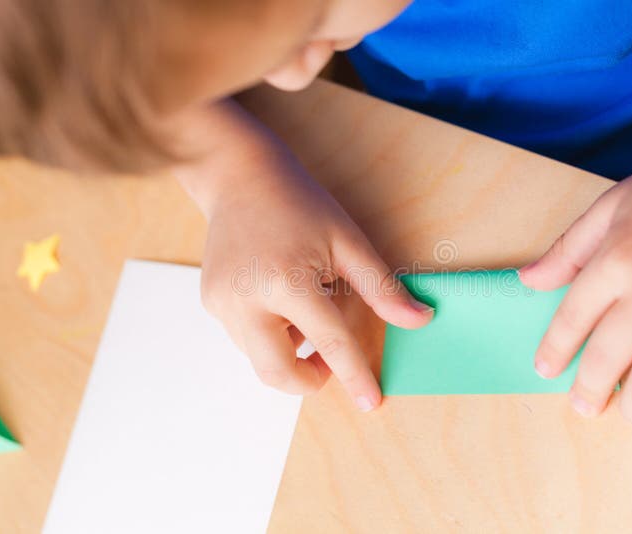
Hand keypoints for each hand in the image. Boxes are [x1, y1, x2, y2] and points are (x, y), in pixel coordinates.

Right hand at [177, 103, 432, 410]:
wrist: (239, 177)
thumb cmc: (300, 205)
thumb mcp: (348, 241)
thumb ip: (381, 287)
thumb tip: (420, 320)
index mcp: (286, 281)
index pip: (329, 344)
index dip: (354, 376)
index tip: (372, 402)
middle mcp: (246, 299)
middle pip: (279, 373)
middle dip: (311, 379)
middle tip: (332, 358)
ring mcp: (222, 304)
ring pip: (262, 359)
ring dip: (291, 351)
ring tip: (305, 303)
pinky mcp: (211, 303)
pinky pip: (247, 339)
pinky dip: (272, 334)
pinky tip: (281, 297)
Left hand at [520, 112, 631, 423]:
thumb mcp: (612, 206)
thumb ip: (568, 249)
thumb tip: (528, 281)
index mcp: (620, 259)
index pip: (572, 320)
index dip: (554, 350)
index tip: (545, 368)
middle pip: (608, 360)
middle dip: (588, 390)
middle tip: (582, 405)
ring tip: (623, 411)